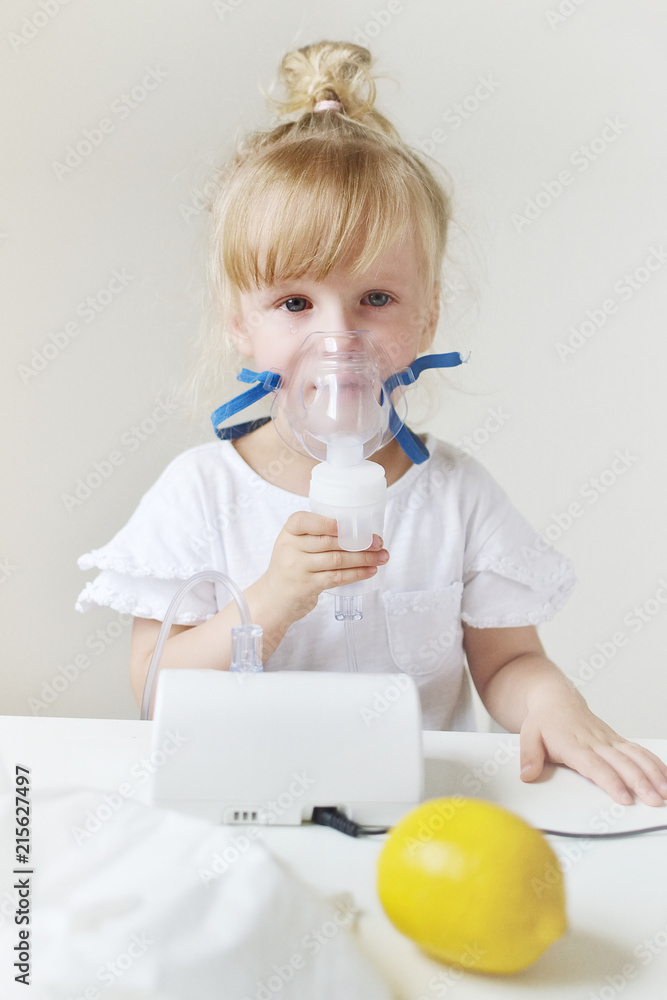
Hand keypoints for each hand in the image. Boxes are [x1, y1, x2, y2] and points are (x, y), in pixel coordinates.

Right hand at [258, 511, 388, 624]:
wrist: (273, 598)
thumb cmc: (290, 567)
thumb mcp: (293, 545)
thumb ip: (315, 535)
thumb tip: (356, 528)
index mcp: (289, 532)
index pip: (304, 520)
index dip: (327, 522)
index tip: (350, 524)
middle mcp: (290, 548)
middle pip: (329, 542)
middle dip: (358, 542)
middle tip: (378, 542)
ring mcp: (297, 568)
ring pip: (336, 560)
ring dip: (363, 559)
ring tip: (381, 557)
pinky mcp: (307, 586)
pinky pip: (336, 577)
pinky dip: (356, 574)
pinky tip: (369, 571)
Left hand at [519, 681, 666, 806]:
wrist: (554, 698)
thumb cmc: (543, 720)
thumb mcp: (527, 736)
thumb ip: (529, 756)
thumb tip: (527, 774)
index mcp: (574, 744)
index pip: (595, 766)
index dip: (611, 781)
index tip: (624, 797)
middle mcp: (595, 742)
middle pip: (622, 764)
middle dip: (640, 782)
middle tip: (654, 800)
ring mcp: (609, 740)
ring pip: (635, 756)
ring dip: (652, 773)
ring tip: (665, 792)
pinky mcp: (616, 740)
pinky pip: (639, 751)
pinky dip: (654, 763)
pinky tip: (665, 776)